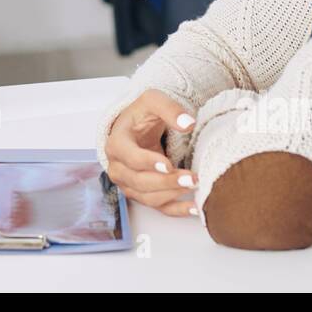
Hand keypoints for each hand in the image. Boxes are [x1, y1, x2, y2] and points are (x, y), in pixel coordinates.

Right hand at [103, 89, 199, 217]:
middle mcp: (118, 167)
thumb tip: (188, 124)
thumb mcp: (153, 101)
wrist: (137, 127)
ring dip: (172, 195)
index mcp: (116, 143)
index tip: (168, 164)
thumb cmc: (141, 115)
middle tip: (191, 178)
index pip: (129, 157)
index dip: (147, 163)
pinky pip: (157, 207)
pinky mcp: (141, 193)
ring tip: (195, 186)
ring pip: (147, 197)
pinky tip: (194, 208)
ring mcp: (128, 183)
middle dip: (166, 182)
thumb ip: (170, 109)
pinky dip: (176, 210)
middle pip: (139, 181)